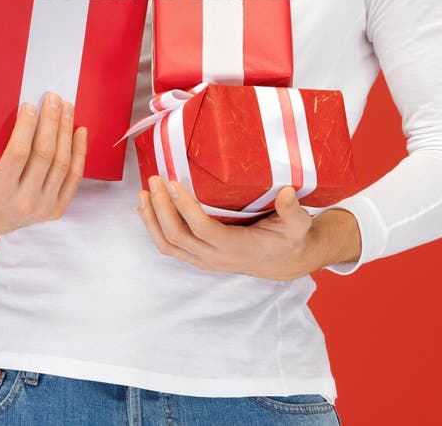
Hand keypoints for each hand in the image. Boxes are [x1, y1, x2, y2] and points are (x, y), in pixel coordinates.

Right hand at [0, 93, 86, 233]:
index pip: (18, 155)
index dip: (27, 128)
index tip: (30, 105)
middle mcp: (24, 202)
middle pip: (44, 156)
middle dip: (51, 123)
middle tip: (53, 97)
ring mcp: (44, 206)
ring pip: (62, 164)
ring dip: (66, 132)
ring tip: (66, 106)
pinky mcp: (58, 208)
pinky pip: (74, 178)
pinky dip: (80, 153)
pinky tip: (80, 130)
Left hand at [137, 176, 360, 279]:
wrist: (284, 262)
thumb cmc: (289, 238)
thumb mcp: (297, 224)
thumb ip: (292, 210)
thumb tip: (288, 192)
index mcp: (236, 248)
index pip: (202, 229)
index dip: (185, 208)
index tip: (172, 183)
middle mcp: (215, 257)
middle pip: (178, 237)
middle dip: (161, 208)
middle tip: (154, 180)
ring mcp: (204, 260)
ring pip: (168, 245)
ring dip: (152, 220)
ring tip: (143, 193)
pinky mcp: (198, 257)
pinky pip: (170, 246)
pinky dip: (154, 228)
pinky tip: (147, 209)